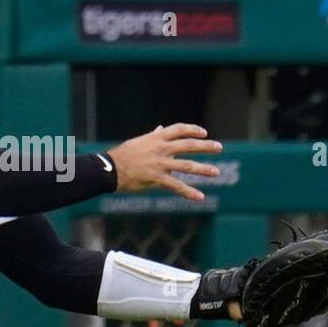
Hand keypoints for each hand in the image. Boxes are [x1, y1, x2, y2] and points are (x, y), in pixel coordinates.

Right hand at [105, 123, 222, 201]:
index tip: (204, 133)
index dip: (193, 130)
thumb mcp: (138, 141)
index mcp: (156, 138)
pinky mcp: (157, 179)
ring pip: (187, 165)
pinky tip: (200, 197)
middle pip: (188, 145)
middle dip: (205, 146)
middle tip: (218, 147)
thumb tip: (160, 129)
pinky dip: (189, 192)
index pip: (179, 129)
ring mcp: (160, 164)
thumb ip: (152, 136)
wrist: (109, 169)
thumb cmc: (122, 155)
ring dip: (203, 169)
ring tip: (216, 172)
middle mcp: (161, 149)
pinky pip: (177, 186)